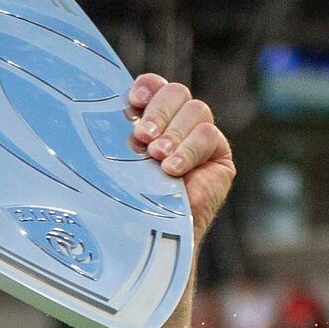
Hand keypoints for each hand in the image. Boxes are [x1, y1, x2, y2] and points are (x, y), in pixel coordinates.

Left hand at [126, 74, 234, 241]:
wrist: (152, 240)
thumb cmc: (128, 203)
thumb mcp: (119, 165)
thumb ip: (119, 139)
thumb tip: (110, 114)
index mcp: (150, 119)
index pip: (154, 87)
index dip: (148, 87)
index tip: (133, 101)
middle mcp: (176, 124)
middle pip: (176, 93)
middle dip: (159, 111)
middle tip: (143, 136)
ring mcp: (199, 137)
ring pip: (195, 109)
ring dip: (174, 132)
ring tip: (157, 156)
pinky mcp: (218, 154)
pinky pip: (209, 135)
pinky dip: (189, 150)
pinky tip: (173, 170)